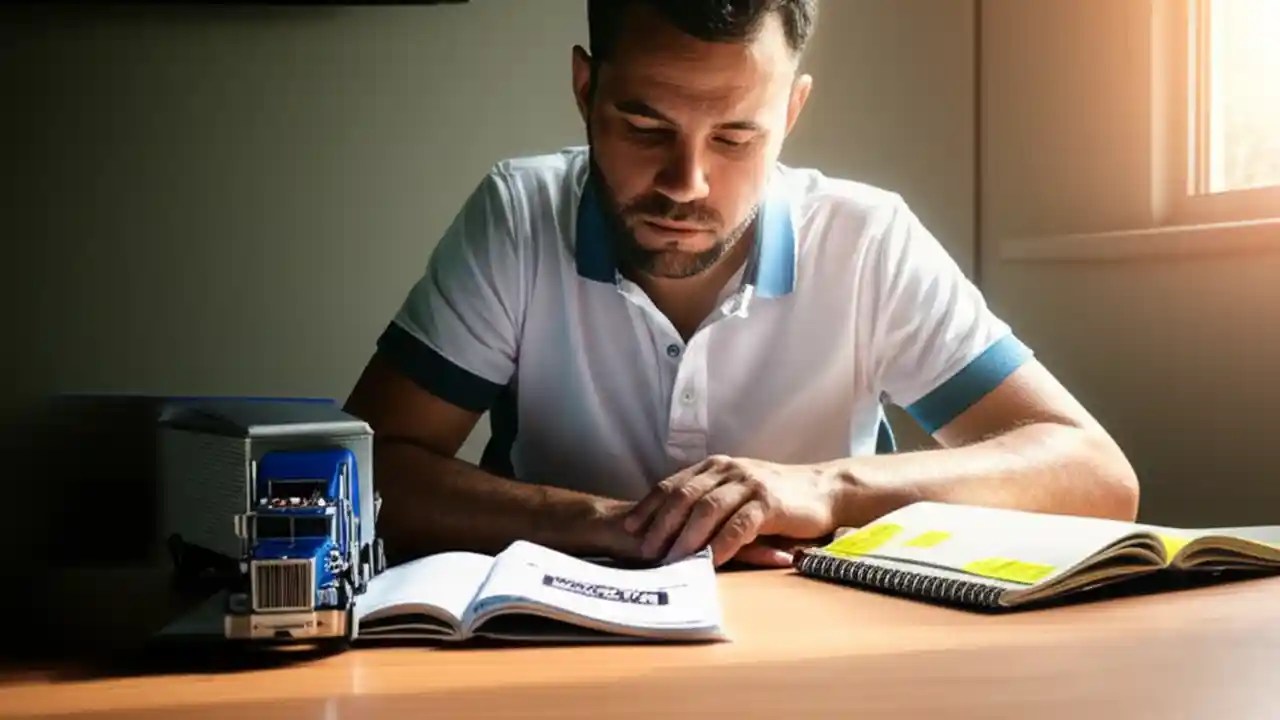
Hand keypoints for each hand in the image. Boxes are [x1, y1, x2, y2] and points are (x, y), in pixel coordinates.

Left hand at [623, 455, 840, 566]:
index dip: (649, 505)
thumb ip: (710, 499)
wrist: (823, 491)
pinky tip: (709, 562)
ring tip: (672, 560)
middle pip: (684, 496)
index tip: (629, 526)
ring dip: (686, 537)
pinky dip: (721, 544)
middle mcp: (728, 470)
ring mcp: (748, 484)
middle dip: (660, 524)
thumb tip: (671, 526)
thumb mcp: (737, 490)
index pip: (673, 484)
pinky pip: (739, 525)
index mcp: (715, 466)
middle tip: (645, 550)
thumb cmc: (777, 496)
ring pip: (708, 509)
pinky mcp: (769, 503)